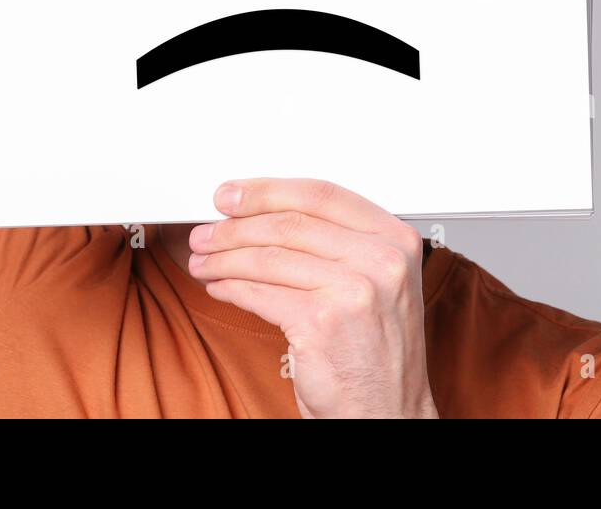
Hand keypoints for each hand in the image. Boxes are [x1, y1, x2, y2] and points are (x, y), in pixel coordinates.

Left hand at [188, 178, 438, 418]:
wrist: (386, 411)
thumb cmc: (377, 350)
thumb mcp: (377, 283)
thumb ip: (338, 243)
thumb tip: (266, 213)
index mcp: (396, 240)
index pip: (322, 194)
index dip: (267, 190)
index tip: (232, 194)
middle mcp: (381, 260)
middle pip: (289, 223)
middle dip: (236, 226)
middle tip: (207, 231)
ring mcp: (353, 291)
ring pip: (268, 257)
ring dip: (224, 257)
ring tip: (204, 260)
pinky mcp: (321, 323)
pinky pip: (259, 294)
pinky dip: (230, 288)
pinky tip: (220, 287)